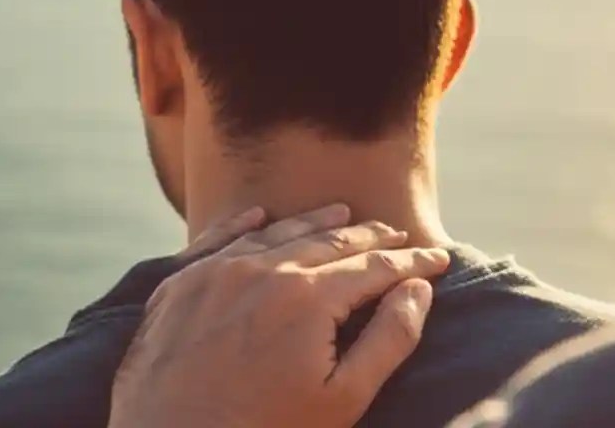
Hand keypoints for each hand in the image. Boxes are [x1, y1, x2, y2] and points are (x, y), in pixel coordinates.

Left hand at [108, 204, 450, 427]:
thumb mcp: (342, 399)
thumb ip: (388, 339)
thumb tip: (418, 289)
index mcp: (308, 297)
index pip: (375, 267)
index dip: (412, 262)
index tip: (438, 258)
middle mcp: (261, 270)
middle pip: (330, 241)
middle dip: (369, 236)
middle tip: (397, 233)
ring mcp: (214, 273)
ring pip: (276, 232)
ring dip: (315, 223)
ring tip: (343, 214)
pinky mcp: (175, 287)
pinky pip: (216, 239)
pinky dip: (243, 223)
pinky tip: (260, 215)